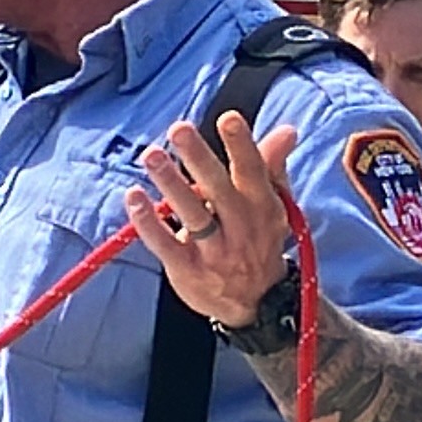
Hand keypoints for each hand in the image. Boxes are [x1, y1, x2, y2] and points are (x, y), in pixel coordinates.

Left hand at [123, 114, 303, 328]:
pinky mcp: (188, 269)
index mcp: (262, 205)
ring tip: (152, 155)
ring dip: (170, 183)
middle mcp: (240, 227)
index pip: (253, 171)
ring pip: (191, 214)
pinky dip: (148, 222)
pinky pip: (166, 244)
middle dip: (199, 158)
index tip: (229, 118)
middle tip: (179, 129)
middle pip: (218, 188)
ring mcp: (214, 251)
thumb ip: (271, 164)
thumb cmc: (259, 239)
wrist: (256, 303)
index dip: (242, 145)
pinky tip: (134, 196)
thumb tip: (288, 129)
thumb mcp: (272, 203)